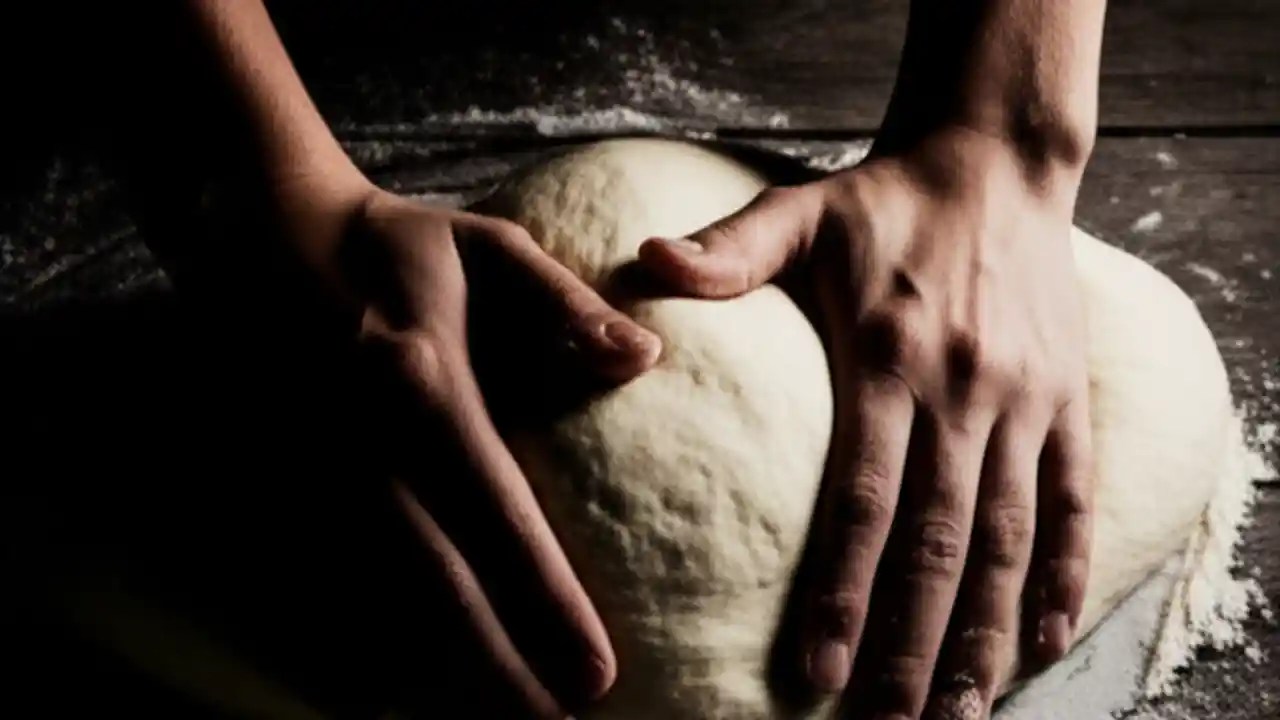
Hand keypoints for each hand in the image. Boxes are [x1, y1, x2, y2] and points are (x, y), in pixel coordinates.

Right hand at [283, 184, 660, 717]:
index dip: (546, 601)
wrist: (262, 231)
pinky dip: (371, 638)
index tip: (597, 675)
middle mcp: (365, 442)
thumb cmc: (396, 243)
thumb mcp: (489, 247)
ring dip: (440, 668)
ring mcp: (316, 468)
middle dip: (497, 669)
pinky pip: (330, 577)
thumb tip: (643, 361)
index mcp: (424, 382)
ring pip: (380, 595)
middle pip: (435, 581)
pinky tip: (411, 685)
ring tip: (504, 719)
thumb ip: (567, 306)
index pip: (496, 513)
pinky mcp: (287, 479)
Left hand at [638, 130, 1093, 718]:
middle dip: (913, 646)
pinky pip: (1075, 498)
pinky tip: (1048, 641)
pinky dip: (1067, 574)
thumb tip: (647, 261)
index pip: (863, 500)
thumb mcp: (798, 210)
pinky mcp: (1067, 399)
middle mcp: (960, 389)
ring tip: (962, 713)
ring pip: (1010, 537)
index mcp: (885, 356)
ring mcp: (1023, 400)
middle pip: (938, 542)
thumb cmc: (881, 201)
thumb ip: (728, 250)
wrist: (995, 162)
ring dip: (987, 633)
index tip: (816, 673)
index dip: (841, 591)